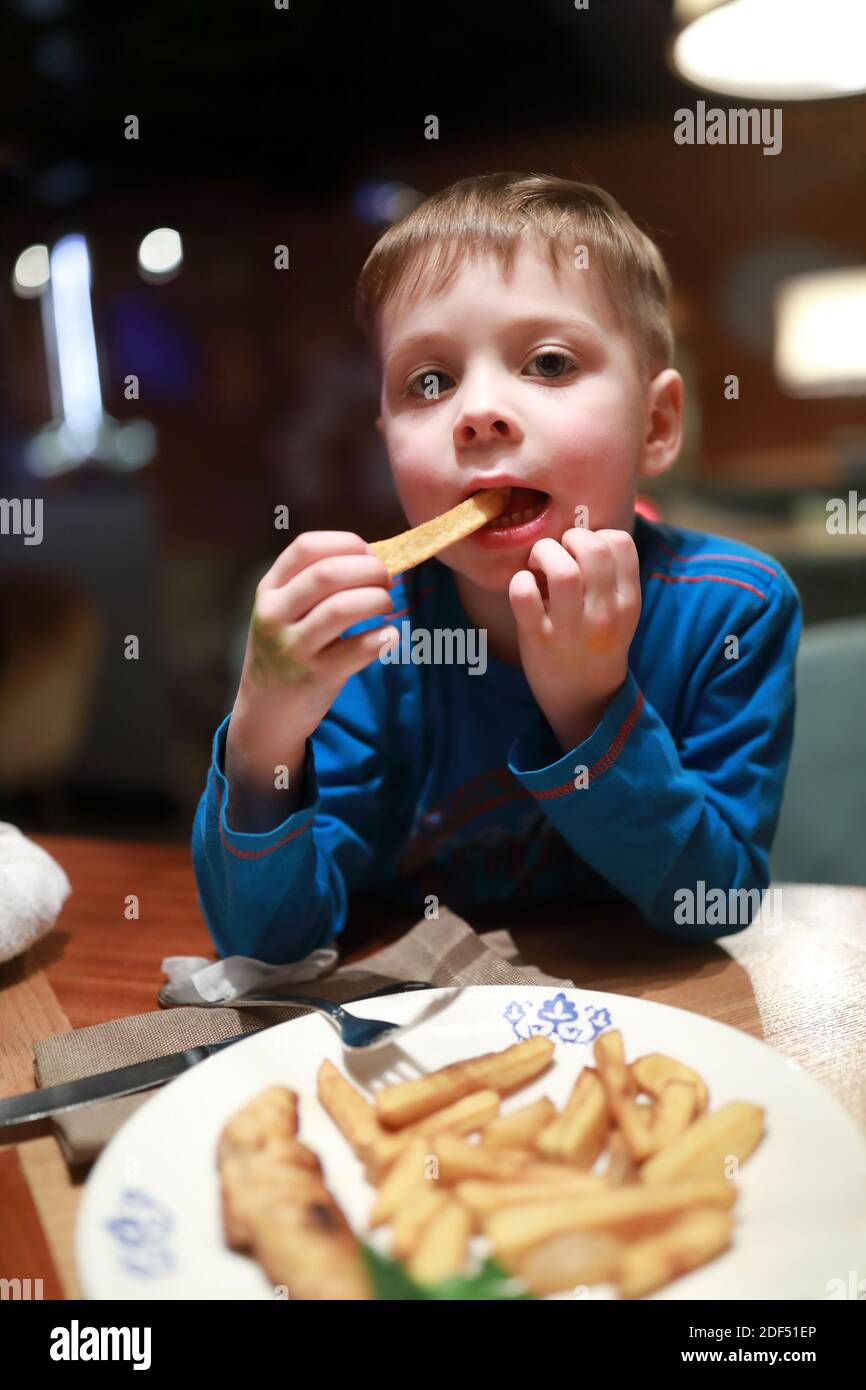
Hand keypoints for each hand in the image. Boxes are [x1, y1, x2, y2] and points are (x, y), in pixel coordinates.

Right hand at [228, 532, 393, 790]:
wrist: (265, 712)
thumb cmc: (287, 650)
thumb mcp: (285, 612)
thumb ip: (316, 584)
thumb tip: (376, 559)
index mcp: (269, 590)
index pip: (306, 547)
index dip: (346, 543)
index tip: (370, 554)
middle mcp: (274, 616)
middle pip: (327, 574)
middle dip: (369, 570)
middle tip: (387, 580)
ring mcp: (293, 648)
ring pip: (342, 609)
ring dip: (376, 600)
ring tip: (387, 605)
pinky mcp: (315, 677)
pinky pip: (358, 649)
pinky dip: (382, 638)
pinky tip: (388, 636)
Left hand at [508, 526, 640, 751]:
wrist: (585, 700)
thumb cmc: (597, 644)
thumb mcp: (619, 611)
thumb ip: (608, 576)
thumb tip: (579, 532)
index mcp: (627, 602)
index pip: (620, 543)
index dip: (596, 536)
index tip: (581, 552)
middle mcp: (604, 614)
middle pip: (593, 549)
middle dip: (568, 538)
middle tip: (556, 554)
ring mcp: (571, 629)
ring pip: (562, 570)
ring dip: (544, 554)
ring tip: (537, 565)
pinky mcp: (539, 640)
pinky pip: (524, 596)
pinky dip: (519, 582)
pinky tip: (523, 588)